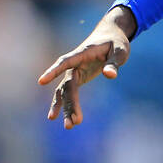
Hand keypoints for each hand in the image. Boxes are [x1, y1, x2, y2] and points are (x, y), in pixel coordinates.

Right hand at [38, 5, 135, 128]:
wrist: (111, 35)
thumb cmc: (116, 41)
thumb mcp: (120, 51)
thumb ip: (114, 63)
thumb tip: (109, 75)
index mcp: (82, 53)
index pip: (65, 62)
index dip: (53, 71)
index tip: (41, 81)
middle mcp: (75, 63)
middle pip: (67, 85)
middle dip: (68, 104)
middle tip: (71, 123)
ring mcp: (74, 71)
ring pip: (65, 91)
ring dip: (66, 108)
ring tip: (69, 126)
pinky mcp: (78, 77)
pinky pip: (69, 93)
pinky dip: (68, 105)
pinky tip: (68, 120)